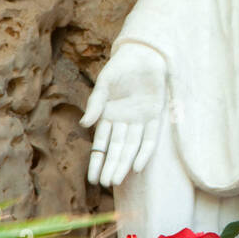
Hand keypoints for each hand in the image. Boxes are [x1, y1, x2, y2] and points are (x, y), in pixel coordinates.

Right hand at [81, 43, 166, 187]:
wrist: (143, 53)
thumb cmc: (120, 67)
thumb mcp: (104, 83)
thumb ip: (95, 103)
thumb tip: (84, 124)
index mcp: (107, 115)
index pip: (101, 144)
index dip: (97, 161)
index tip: (92, 178)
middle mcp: (123, 122)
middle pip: (116, 149)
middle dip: (110, 166)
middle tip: (105, 184)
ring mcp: (139, 120)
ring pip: (130, 147)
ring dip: (124, 164)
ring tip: (116, 180)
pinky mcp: (155, 116)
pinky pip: (150, 138)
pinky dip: (144, 152)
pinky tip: (138, 167)